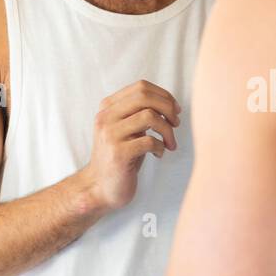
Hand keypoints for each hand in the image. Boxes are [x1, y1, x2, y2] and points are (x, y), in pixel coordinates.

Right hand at [79, 80, 180, 213]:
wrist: (99, 187)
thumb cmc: (121, 157)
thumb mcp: (127, 129)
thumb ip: (139, 113)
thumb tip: (170, 103)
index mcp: (108, 108)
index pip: (140, 87)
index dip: (164, 95)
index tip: (175, 110)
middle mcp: (106, 118)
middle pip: (144, 97)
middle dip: (168, 107)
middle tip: (176, 123)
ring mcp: (111, 135)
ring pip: (149, 116)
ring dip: (167, 130)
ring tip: (170, 143)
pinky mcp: (119, 154)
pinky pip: (149, 141)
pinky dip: (161, 147)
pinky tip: (159, 154)